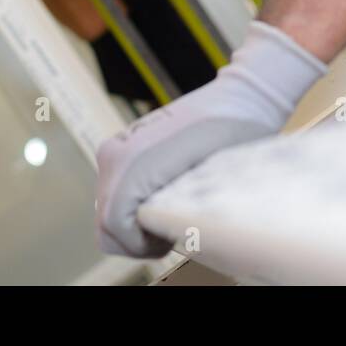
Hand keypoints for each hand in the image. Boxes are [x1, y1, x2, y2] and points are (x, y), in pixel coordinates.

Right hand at [95, 20, 326, 257]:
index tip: (168, 242)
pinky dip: (135, 206)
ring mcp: (116, 149)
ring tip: (171, 217)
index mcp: (134, 162)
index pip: (114, 226)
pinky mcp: (124, 148)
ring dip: (134, 223)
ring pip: (110, 209)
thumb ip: (182, 215)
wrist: (239, 99)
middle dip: (135, 238)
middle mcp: (116, 154)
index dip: (138, 246)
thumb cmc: (234, 137)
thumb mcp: (214, 182)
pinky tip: (165, 201)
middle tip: (172, 234)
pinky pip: (117, 192)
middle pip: (106, 222)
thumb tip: (174, 239)